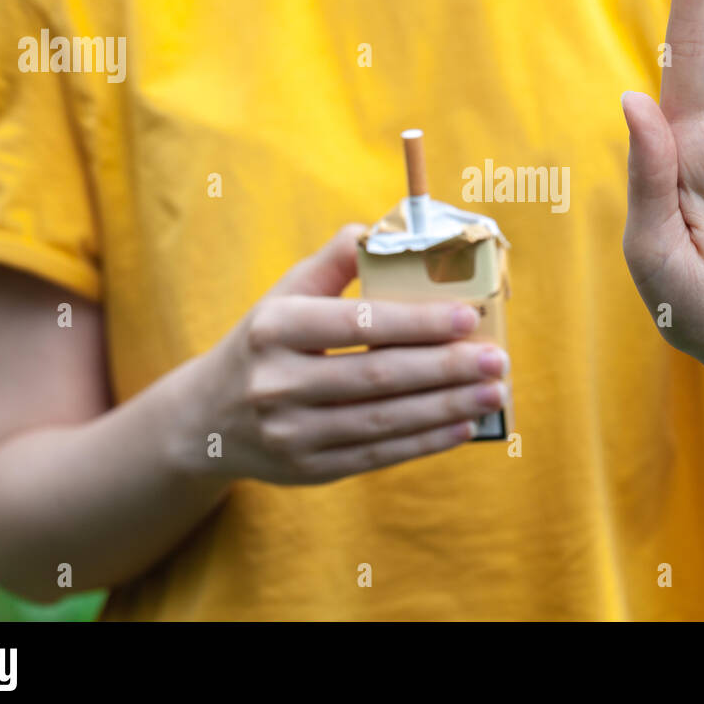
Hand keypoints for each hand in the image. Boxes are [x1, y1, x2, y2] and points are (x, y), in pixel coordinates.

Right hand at [172, 225, 509, 484]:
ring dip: (445, 407)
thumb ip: (334, 261)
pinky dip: (424, 442)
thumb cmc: (266, 341)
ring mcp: (291, 432)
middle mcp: (278, 383)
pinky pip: (377, 455)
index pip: (357, 324)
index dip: (415, 321)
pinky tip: (463, 426)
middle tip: (496, 359)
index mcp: (276, 328)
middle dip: (445, 368)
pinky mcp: (308, 470)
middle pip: (376, 376)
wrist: (208, 418)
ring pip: (382, 420)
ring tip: (492, 392)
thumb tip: (385, 233)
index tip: (467, 316)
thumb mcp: (285, 294)